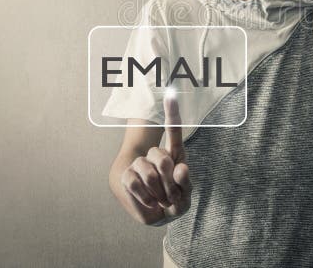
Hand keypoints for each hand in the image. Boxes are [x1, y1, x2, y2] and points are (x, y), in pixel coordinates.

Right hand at [120, 95, 192, 224]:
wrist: (159, 216)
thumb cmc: (175, 202)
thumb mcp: (186, 196)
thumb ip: (186, 183)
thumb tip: (181, 169)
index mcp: (176, 155)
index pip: (173, 132)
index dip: (172, 114)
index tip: (170, 95)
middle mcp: (157, 155)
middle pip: (162, 159)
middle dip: (170, 184)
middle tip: (173, 197)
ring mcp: (140, 164)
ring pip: (149, 173)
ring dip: (159, 193)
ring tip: (162, 201)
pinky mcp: (127, 176)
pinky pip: (134, 182)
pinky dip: (145, 197)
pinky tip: (150, 202)